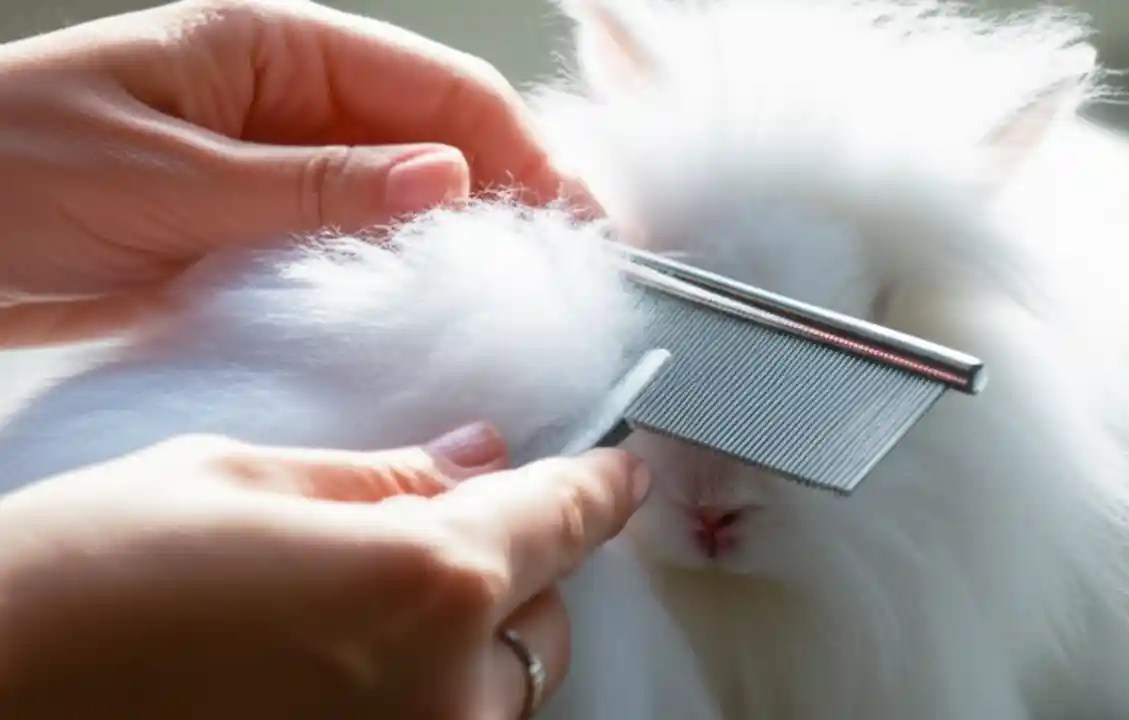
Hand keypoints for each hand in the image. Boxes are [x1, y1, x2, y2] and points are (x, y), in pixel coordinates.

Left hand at [0, 0, 592, 345]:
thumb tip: (446, 181)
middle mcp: (288, 106)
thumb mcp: (171, 176)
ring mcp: (276, 173)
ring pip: (399, 207)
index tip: (576, 217)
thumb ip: (314, 185)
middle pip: (433, 143)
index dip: (522, 148)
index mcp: (273, 50)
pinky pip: (350, 256)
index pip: (436, 88)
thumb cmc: (8, 169)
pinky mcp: (256, 236)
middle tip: (564, 274)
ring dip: (454, 252)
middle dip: (505, 202)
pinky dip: (392, 287)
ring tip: (513, 306)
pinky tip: (427, 321)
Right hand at [0, 423, 649, 718]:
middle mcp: (446, 691)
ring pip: (503, 690)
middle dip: (516, 567)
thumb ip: (385, 478)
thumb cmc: (86, 579)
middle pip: (546, 615)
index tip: (624, 469)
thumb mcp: (240, 479)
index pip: (565, 517)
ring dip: (475, 642)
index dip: (601, 484)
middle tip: (448, 531)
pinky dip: (430, 693)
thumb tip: (476, 458)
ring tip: (377, 609)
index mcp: (427, 580)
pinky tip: (350, 666)